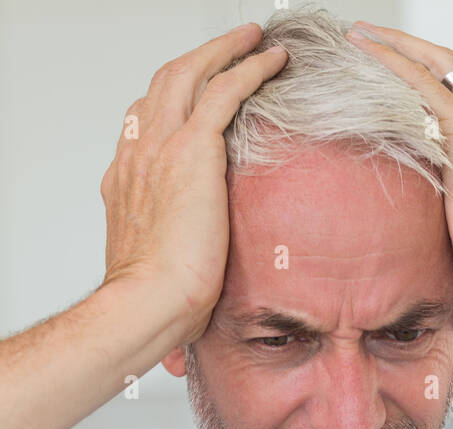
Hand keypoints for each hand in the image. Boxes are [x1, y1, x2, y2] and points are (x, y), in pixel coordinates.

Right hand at [99, 23, 286, 342]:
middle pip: (165, 85)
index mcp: (126, 181)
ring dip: (225, 51)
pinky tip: (273, 60)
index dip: (169, 104)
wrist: (147, 305)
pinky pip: (224, 91)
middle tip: (228, 47)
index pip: (144, 125)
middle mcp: (138, 155)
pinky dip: (249, 69)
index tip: (193, 97)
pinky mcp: (192, 151)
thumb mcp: (162, 276)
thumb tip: (191, 312)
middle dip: (197, 60)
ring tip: (253, 39)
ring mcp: (161, 148)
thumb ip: (176, 270)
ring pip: (192, 74)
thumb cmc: (154, 305)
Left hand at [346, 21, 452, 327]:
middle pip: (449, 71)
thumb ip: (441, 247)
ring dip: (394, 48)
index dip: (422, 84)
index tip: (387, 80)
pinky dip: (393, 64)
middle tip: (363, 41)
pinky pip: (424, 86)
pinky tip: (364, 53)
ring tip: (355, 37)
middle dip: (406, 50)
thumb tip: (413, 277)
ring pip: (436, 67)